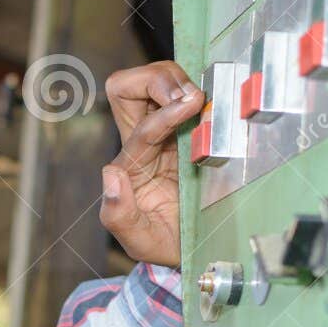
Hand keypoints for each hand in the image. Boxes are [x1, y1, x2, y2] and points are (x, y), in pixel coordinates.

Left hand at [98, 62, 204, 267]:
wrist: (195, 247)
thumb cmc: (163, 243)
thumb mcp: (139, 240)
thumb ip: (119, 215)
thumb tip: (111, 175)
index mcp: (132, 164)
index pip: (141, 126)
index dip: (165, 112)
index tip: (193, 104)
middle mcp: (146, 141)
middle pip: (130, 87)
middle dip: (158, 79)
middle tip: (192, 96)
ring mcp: (171, 130)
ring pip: (160, 80)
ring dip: (180, 80)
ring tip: (205, 97)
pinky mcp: (195, 126)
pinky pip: (189, 92)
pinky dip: (199, 85)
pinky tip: (216, 97)